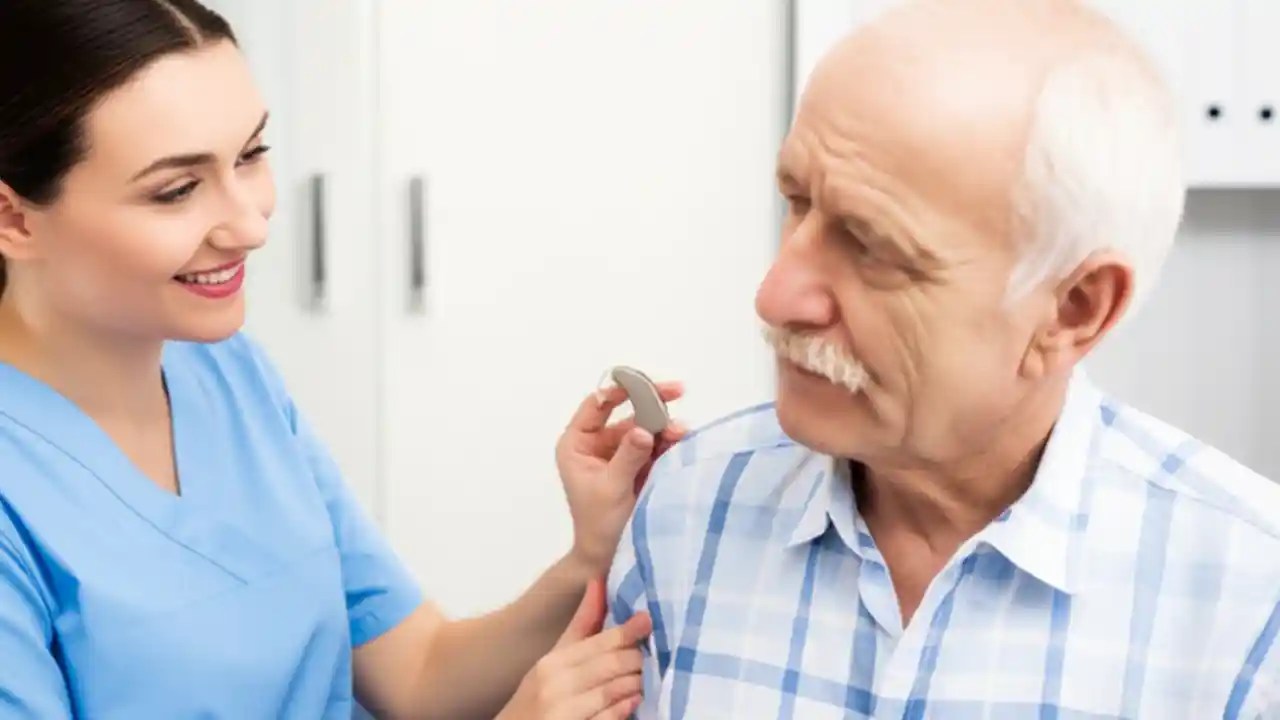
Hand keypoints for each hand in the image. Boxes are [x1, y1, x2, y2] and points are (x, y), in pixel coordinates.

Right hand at [497, 579, 652, 719]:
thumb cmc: (537, 696)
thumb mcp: (553, 659)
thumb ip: (581, 625)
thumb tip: (599, 582)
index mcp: (551, 661)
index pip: (597, 642)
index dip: (627, 631)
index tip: (647, 620)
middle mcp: (555, 684)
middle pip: (610, 664)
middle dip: (637, 658)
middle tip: (654, 655)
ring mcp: (562, 712)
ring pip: (613, 690)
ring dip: (636, 683)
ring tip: (648, 677)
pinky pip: (607, 719)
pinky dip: (624, 709)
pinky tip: (634, 702)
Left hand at [556, 381, 685, 576]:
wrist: (608, 557)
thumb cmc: (599, 524)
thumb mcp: (611, 488)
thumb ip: (627, 457)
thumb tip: (642, 429)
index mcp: (577, 445)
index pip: (596, 405)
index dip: (618, 390)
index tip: (642, 383)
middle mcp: (597, 444)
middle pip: (626, 412)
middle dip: (651, 405)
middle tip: (676, 391)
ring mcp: (620, 455)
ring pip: (645, 428)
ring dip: (664, 427)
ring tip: (680, 432)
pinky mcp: (638, 467)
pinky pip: (655, 446)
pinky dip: (668, 442)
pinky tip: (681, 440)